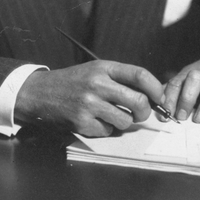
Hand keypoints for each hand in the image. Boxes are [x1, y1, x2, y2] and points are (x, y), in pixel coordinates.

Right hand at [14, 61, 163, 136]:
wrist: (39, 93)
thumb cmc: (72, 82)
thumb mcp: (95, 70)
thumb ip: (119, 79)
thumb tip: (150, 95)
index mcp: (103, 68)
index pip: (139, 74)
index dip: (155, 88)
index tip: (159, 98)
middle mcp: (97, 84)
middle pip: (138, 101)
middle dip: (144, 111)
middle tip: (139, 113)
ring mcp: (89, 104)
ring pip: (126, 120)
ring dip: (123, 122)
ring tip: (110, 115)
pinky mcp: (82, 122)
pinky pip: (108, 131)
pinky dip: (105, 129)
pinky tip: (93, 120)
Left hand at [162, 39, 199, 122]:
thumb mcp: (191, 76)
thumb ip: (176, 88)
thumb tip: (155, 101)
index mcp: (190, 72)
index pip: (176, 82)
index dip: (169, 98)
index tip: (164, 115)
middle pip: (193, 79)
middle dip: (186, 98)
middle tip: (182, 117)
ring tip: (199, 119)